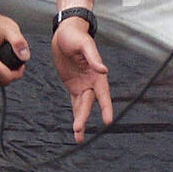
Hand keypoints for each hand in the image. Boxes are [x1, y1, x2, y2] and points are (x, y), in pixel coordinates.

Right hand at [0, 11, 29, 84]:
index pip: (6, 79)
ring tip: (3, 62)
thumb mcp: (11, 29)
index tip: (20, 64)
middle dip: (10, 75)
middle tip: (13, 62)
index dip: (17, 73)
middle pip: (0, 82)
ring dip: (1, 75)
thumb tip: (24, 57)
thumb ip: (19, 43)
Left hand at [51, 17, 112, 141]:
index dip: (106, 107)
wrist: (64, 33)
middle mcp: (91, 82)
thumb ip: (93, 56)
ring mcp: (82, 85)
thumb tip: (103, 69)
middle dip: (84, 117)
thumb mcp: (84, 44)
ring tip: (78, 138)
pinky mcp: (73, 86)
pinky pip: (75, 102)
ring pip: (82, 107)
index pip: (103, 93)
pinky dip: (76, 114)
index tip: (108, 121)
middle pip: (89, 103)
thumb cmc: (75, 36)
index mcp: (97, 73)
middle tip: (78, 131)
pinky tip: (76, 127)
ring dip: (81, 121)